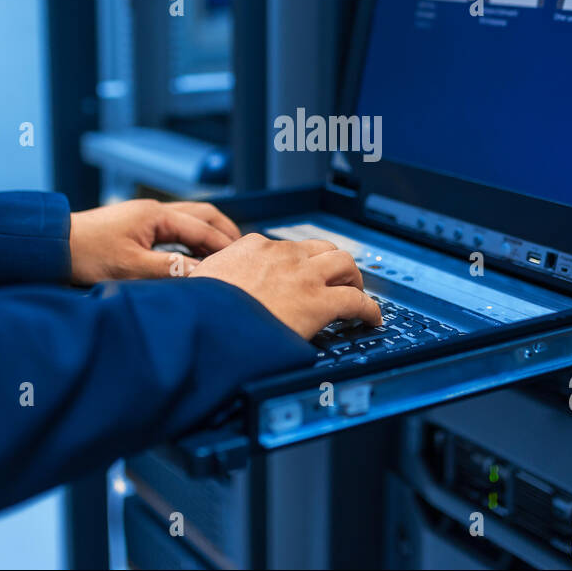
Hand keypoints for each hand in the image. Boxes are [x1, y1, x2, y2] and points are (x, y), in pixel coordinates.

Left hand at [68, 199, 240, 284]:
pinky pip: (173, 228)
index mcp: (157, 216)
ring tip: (222, 253)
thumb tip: (204, 273)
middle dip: (224, 230)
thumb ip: (170, 270)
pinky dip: (190, 238)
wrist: (52, 246)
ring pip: (188, 218)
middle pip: (202, 214)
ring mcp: (144, 217)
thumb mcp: (132, 267)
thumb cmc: (88, 254)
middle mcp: (154, 211)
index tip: (243, 258)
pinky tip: (191, 256)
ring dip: (208, 233)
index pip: (202, 229)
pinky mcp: (135, 226)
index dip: (224, 245)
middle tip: (241, 249)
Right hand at [187, 233, 381, 339]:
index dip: (297, 262)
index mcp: (252, 246)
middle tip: (335, 280)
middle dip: (331, 263)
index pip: (284, 247)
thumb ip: (213, 278)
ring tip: (355, 292)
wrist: (207, 323)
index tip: (298, 274)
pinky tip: (372, 318)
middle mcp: (282, 254)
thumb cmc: (199, 308)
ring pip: (344, 263)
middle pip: (321, 248)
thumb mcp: (200, 281)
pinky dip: (369, 309)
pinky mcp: (319, 301)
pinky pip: (356, 301)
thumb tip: (206, 288)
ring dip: (352, 278)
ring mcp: (304, 276)